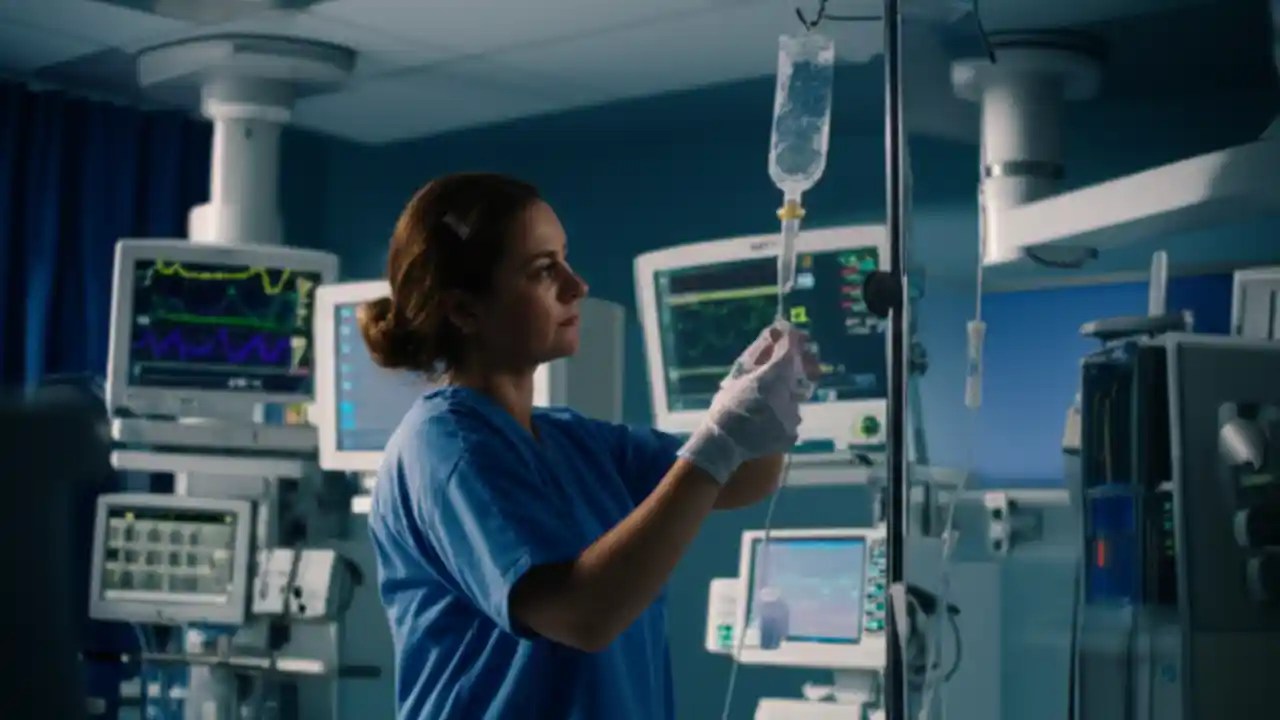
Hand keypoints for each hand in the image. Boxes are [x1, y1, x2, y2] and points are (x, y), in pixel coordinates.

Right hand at [678, 322, 816, 483]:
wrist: (722, 443)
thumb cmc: (726, 406)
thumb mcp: (737, 375)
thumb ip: (759, 352)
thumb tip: (775, 331)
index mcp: (772, 378)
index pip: (790, 352)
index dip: (792, 340)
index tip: (791, 332)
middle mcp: (787, 396)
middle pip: (800, 374)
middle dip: (796, 365)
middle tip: (784, 367)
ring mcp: (792, 418)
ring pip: (797, 397)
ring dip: (787, 394)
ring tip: (766, 400)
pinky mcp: (792, 434)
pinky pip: (792, 418)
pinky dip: (783, 415)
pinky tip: (767, 419)